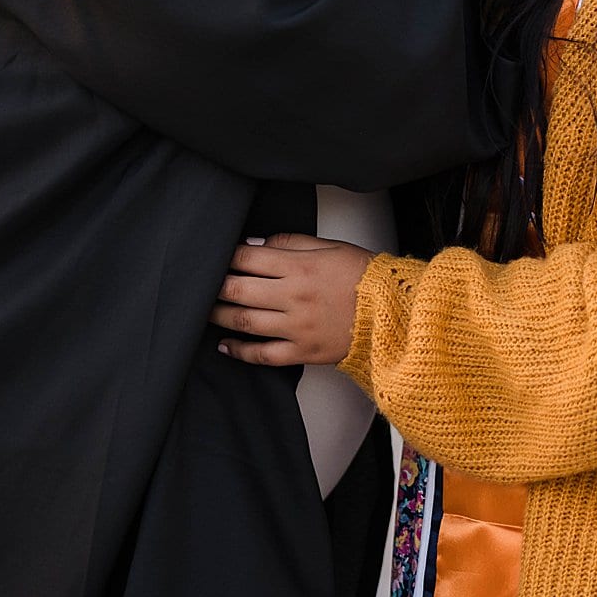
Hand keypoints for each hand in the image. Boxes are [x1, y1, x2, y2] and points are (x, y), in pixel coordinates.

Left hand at [211, 234, 371, 366]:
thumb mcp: (331, 246)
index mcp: (300, 266)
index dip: (226, 255)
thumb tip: (257, 243)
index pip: (248, 258)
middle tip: (200, 283)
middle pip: (239, 289)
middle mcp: (293, 296)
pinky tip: (225, 346)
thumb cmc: (365, 277)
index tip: (215, 256)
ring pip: (245, 322)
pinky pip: (264, 354)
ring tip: (204, 311)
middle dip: (214, 286)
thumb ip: (292, 242)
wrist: (395, 314)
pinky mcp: (303, 352)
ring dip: (219, 316)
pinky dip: (241, 352)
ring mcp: (297, 327)